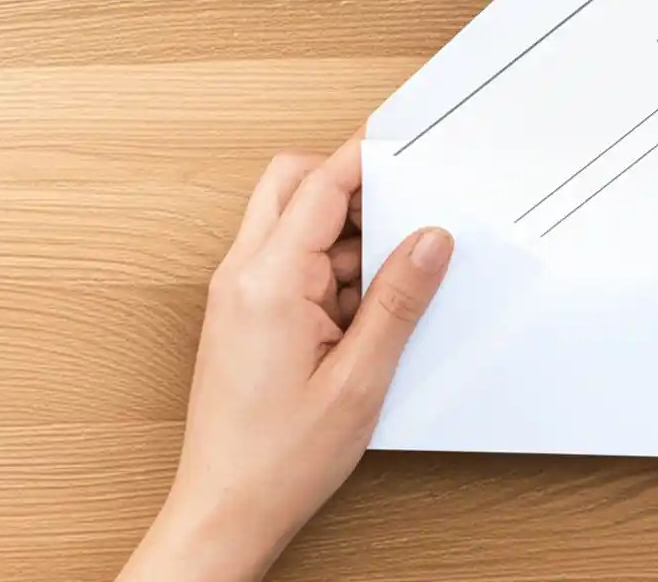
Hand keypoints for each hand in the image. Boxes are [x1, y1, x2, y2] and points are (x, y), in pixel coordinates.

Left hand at [119, 136, 453, 580]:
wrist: (227, 510)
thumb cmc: (279, 458)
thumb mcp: (360, 379)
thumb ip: (397, 300)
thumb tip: (430, 241)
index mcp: (266, 283)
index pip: (319, 186)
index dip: (365, 159)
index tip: (404, 146)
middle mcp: (242, 276)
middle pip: (293, 187)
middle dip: (350, 191)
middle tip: (402, 222)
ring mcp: (239, 294)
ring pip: (296, 226)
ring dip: (346, 243)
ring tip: (385, 300)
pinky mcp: (245, 314)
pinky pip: (291, 264)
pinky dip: (332, 275)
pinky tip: (363, 322)